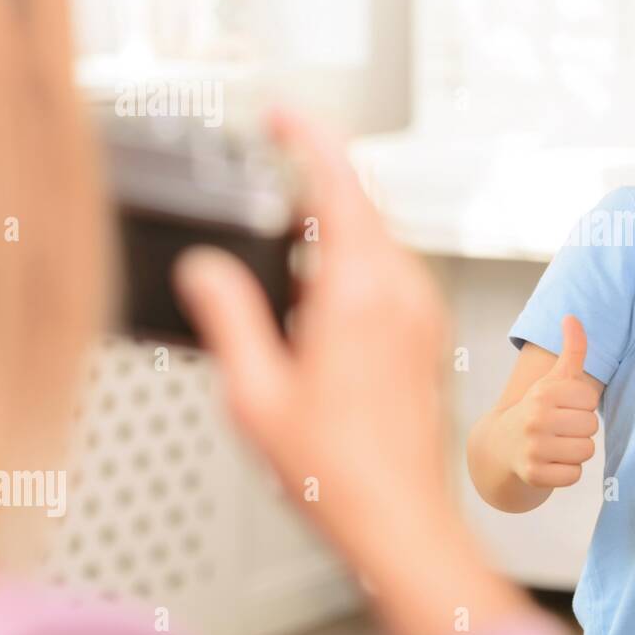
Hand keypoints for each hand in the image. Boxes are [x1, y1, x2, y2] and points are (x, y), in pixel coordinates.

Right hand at [172, 109, 454, 560]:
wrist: (400, 518)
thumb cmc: (339, 470)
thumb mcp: (255, 393)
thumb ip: (228, 316)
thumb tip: (206, 268)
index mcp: (359, 292)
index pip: (338, 183)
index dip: (307, 136)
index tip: (282, 116)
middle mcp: (403, 291)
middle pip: (361, 206)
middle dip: (311, 189)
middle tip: (266, 194)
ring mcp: (423, 311)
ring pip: (377, 240)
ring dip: (331, 234)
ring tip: (282, 267)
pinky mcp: (428, 332)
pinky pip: (390, 275)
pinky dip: (352, 268)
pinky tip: (317, 310)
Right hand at [500, 315, 600, 488]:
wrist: (500, 447)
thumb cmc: (536, 409)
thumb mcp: (552, 379)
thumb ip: (571, 350)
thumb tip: (572, 316)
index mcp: (543, 393)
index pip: (591, 401)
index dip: (581, 406)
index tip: (562, 408)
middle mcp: (536, 419)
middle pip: (591, 428)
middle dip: (579, 430)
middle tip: (558, 429)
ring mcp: (533, 448)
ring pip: (586, 452)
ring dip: (575, 451)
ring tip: (555, 445)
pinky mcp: (534, 475)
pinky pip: (574, 476)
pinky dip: (566, 472)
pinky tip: (550, 462)